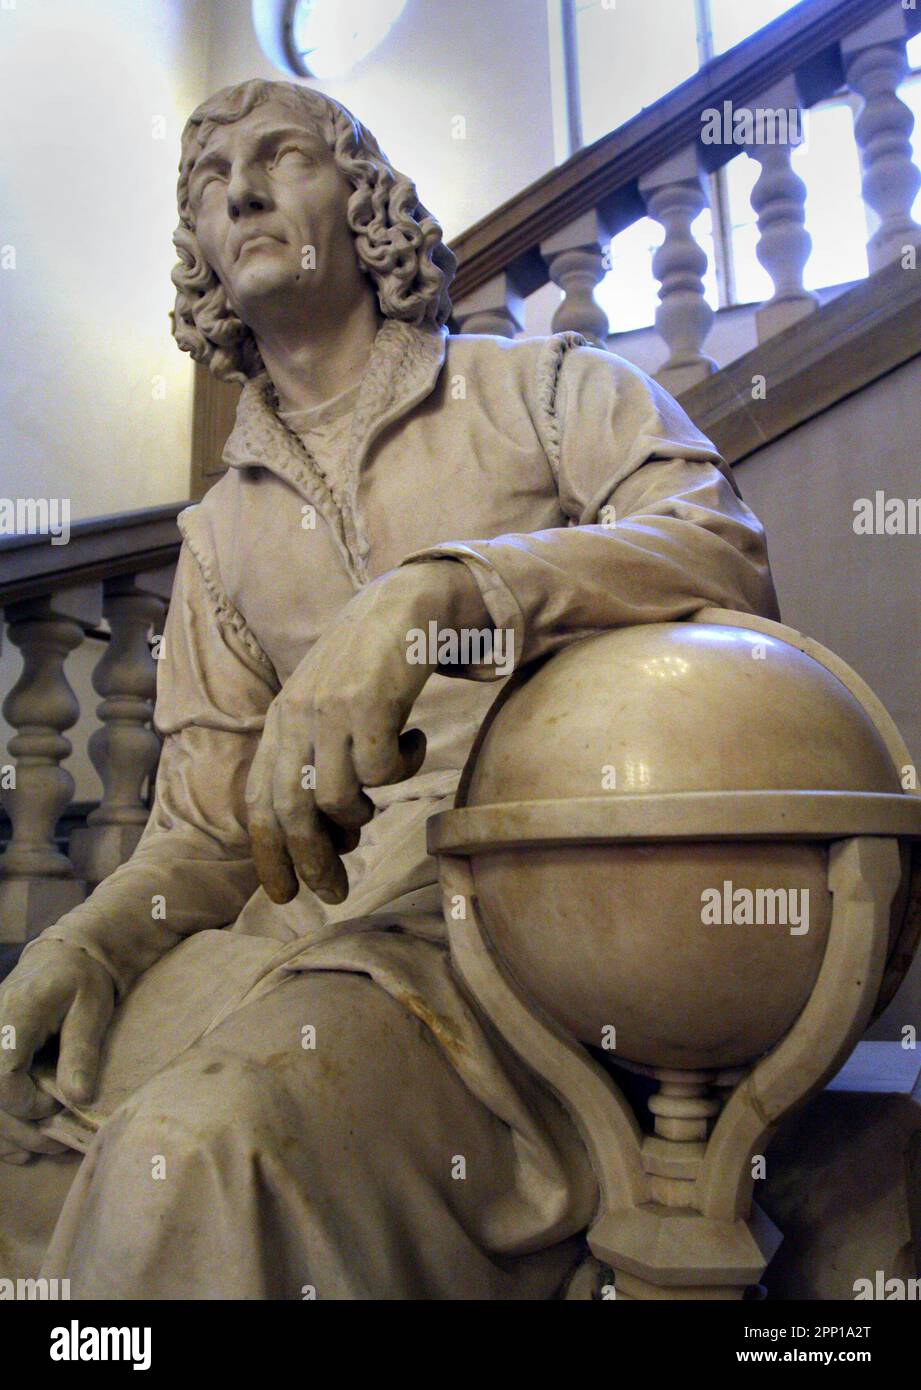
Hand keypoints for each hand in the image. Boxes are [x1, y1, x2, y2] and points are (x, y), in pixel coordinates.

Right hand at [0, 941, 113, 1163]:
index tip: (60, 1105)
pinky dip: (2, 1124)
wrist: (61, 958)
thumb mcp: (91, 1009)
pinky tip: (20, 1145)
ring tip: (42, 1147)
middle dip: (20, 1128)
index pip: (3, 1075)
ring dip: (9, 1132)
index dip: (29, 1103)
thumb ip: (81, 1051)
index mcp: (11, 1018)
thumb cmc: (81, 980)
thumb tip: (78, 1099)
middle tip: (56, 1142)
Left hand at [246, 560, 488, 905]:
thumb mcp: (327, 709)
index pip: (259, 803)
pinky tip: (413, 742)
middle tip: (335, 892)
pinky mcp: (370, 703)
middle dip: (312, 862)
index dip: (268, 854)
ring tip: (380, 799)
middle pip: (291, 812)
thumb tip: (334, 834)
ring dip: (361, 815)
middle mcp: (296, 717)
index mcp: (279, 723)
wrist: (407, 603)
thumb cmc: (371, 665)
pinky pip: (380, 769)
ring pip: (333, 798)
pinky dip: (401, 769)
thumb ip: (319, 760)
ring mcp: (331, 711)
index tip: (285, 894)